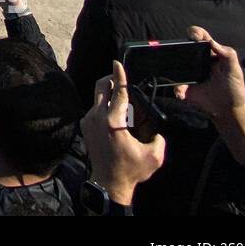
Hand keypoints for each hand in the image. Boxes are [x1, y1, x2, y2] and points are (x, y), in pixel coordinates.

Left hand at [81, 61, 165, 206]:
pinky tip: (116, 117)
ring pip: (97, 97)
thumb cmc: (131, 169)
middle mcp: (97, 117)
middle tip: (122, 80)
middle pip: (101, 86)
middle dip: (111, 79)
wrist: (109, 183)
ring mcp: (88, 120)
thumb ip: (159, 138)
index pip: (117, 92)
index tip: (117, 62)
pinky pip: (95, 109)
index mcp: (113, 121)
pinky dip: (105, 107)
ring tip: (124, 106)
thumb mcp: (153, 156)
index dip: (119, 75)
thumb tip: (157, 130)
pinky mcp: (85, 126)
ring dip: (109, 95)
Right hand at [177, 26, 244, 118]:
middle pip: (184, 48)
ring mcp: (190, 73)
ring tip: (180, 78)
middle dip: (177, 47)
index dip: (195, 32)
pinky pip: (176, 85)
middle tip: (177, 52)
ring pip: (176, 66)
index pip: (201, 37)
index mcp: (210, 54)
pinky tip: (182, 93)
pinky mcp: (185, 87)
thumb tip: (213, 42)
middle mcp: (198, 61)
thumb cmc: (234, 87)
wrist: (228, 109)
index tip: (194, 36)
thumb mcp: (235, 71)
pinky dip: (177, 89)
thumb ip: (228, 55)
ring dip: (174, 70)